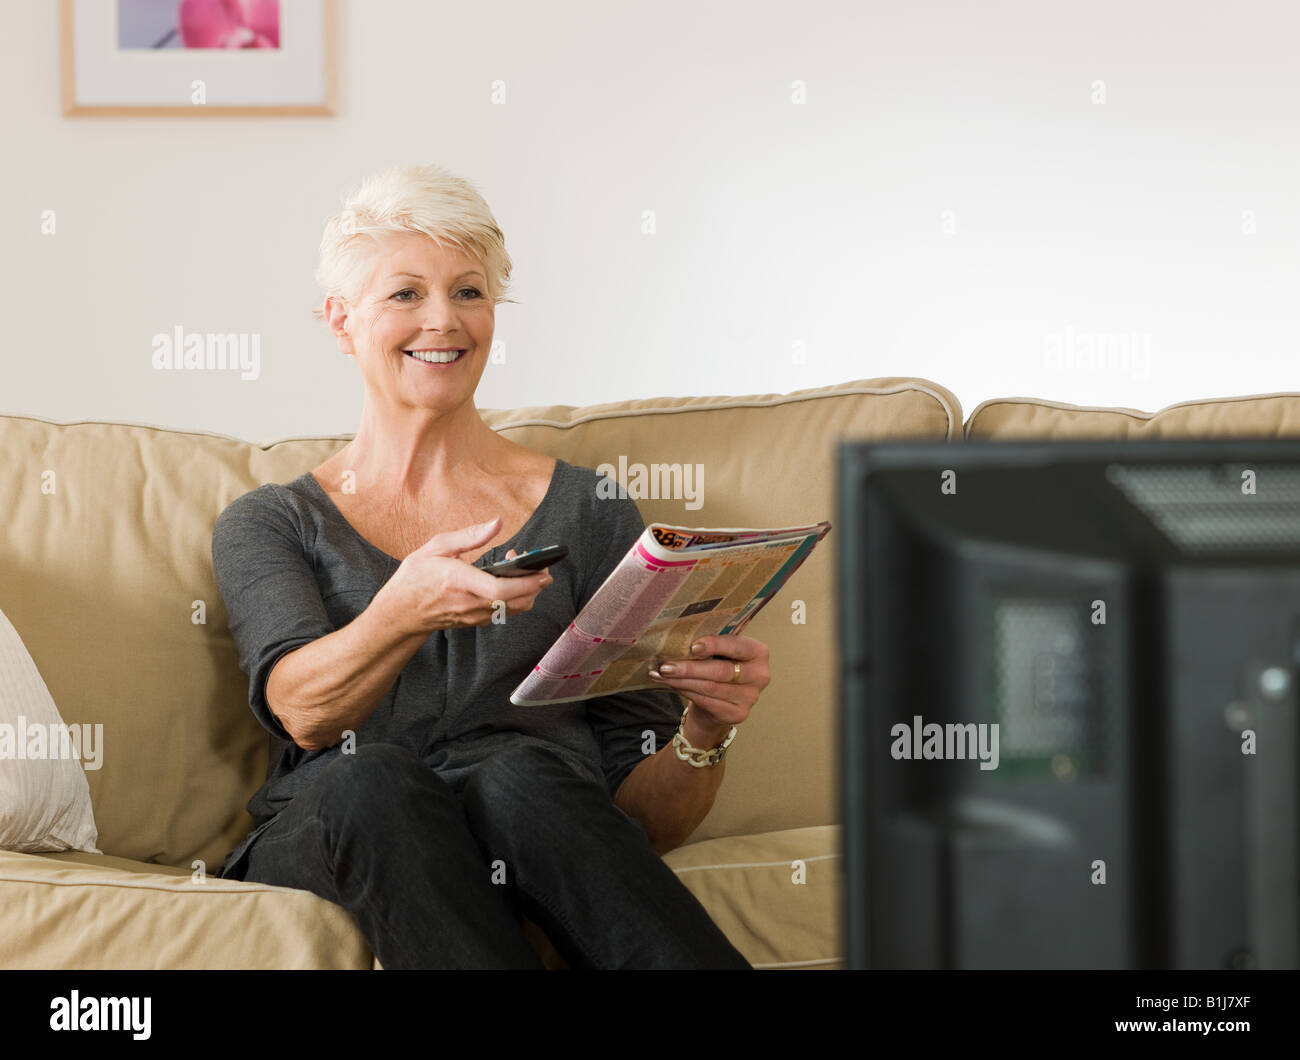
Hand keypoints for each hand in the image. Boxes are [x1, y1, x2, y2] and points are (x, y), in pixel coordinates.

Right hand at [374, 516, 552, 636]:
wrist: (400, 613)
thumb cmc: (415, 577)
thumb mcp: (436, 547)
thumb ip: (469, 536)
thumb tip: (497, 523)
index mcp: (458, 581)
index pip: (499, 590)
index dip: (526, 582)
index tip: (541, 570)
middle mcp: (469, 602)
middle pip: (516, 601)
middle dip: (537, 585)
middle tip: (541, 565)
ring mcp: (474, 616)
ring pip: (515, 609)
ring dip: (528, 591)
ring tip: (523, 569)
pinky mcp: (476, 621)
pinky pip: (505, 612)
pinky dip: (516, 597)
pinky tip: (509, 580)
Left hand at [647, 634, 769, 739]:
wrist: (719, 702)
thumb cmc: (718, 668)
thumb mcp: (719, 652)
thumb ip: (709, 645)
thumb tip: (679, 640)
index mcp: (758, 652)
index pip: (736, 646)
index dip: (714, 645)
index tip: (692, 647)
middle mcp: (760, 675)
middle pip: (721, 671)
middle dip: (690, 668)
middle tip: (666, 666)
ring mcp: (751, 697)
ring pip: (710, 688)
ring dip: (682, 681)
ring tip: (662, 674)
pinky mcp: (738, 714)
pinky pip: (706, 701)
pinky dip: (684, 692)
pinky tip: (669, 685)